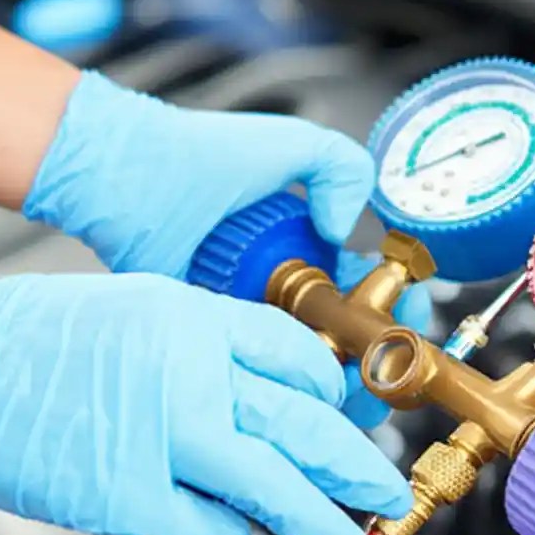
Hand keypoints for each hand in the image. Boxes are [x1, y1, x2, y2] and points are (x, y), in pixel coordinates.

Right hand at [0, 271, 412, 534]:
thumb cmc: (34, 336)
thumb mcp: (140, 308)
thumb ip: (210, 346)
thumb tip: (269, 394)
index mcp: (194, 317)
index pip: (297, 354)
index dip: (335, 393)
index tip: (350, 418)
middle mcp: (188, 371)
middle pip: (305, 422)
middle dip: (359, 465)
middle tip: (386, 489)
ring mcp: (160, 435)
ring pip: (274, 485)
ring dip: (321, 520)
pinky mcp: (126, 494)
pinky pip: (210, 529)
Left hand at [22, 70, 429, 428]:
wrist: (124, 176)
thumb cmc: (197, 151)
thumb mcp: (292, 143)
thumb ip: (344, 169)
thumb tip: (347, 233)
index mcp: (308, 238)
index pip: (370, 281)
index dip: (397, 303)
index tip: (410, 320)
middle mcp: (284, 278)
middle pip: (346, 331)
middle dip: (375, 356)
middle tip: (385, 372)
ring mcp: (252, 307)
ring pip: (310, 356)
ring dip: (338, 378)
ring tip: (353, 391)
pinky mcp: (217, 329)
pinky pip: (262, 361)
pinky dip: (288, 379)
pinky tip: (306, 389)